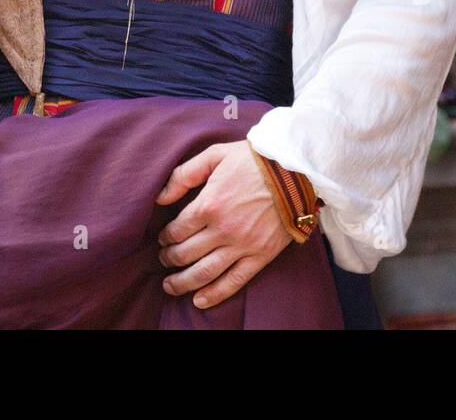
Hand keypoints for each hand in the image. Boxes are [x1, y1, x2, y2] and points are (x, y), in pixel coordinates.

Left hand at [155, 140, 291, 308]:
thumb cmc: (252, 160)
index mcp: (209, 204)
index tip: (163, 238)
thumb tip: (160, 197)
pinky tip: (199, 300)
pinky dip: (215, 294)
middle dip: (170, 259)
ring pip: (205, 272)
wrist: (294, 170)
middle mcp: (223, 229)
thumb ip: (184, 174)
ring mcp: (242, 245)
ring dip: (183, 282)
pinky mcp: (260, 256)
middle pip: (186, 253)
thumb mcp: (214, 155)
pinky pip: (234, 281)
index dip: (166, 237)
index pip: (178, 230)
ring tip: (170, 286)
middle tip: (163, 260)